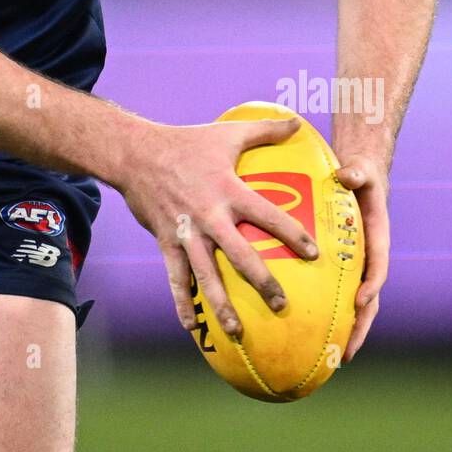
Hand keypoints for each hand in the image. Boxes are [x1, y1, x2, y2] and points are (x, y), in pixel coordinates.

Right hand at [117, 116, 319, 335]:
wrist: (136, 154)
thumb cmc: (187, 142)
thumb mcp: (227, 133)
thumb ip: (265, 129)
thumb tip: (298, 120)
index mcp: (228, 190)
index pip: (267, 215)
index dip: (292, 234)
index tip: (314, 254)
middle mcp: (209, 215)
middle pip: (239, 255)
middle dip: (262, 282)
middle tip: (283, 306)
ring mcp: (186, 232)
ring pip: (205, 275)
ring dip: (221, 305)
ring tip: (237, 331)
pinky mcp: (166, 242)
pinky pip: (175, 278)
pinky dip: (182, 303)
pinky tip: (192, 328)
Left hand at [332, 155, 390, 361]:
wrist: (360, 177)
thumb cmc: (359, 175)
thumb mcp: (359, 171)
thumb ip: (354, 173)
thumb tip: (346, 174)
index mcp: (376, 239)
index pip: (378, 266)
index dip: (372, 285)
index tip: (362, 301)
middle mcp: (368, 258)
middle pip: (369, 299)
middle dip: (360, 326)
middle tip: (346, 352)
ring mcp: (356, 266)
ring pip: (355, 305)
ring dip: (347, 330)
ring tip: (334, 358)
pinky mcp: (342, 268)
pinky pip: (336, 294)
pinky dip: (330, 314)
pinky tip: (312, 334)